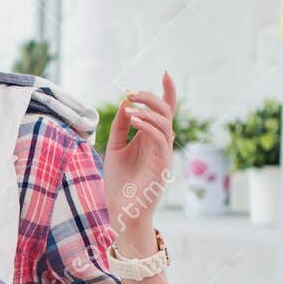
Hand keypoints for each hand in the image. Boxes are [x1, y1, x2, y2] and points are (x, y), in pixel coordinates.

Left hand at [101, 71, 177, 253]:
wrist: (121, 210)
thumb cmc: (119, 181)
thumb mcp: (114, 147)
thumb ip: (119, 126)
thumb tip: (125, 102)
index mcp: (151, 138)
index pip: (164, 111)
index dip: (167, 92)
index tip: (165, 73)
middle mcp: (160, 143)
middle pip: (166, 112)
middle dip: (151, 98)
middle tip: (131, 93)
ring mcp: (164, 154)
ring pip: (166, 124)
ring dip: (147, 112)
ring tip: (129, 108)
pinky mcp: (162, 165)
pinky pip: (161, 140)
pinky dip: (149, 127)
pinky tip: (134, 121)